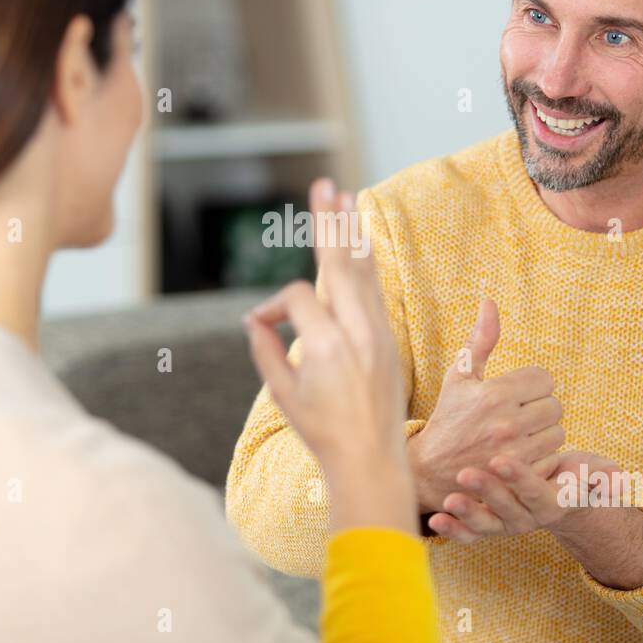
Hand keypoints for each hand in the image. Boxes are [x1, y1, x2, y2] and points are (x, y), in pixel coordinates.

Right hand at [244, 179, 413, 532]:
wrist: (370, 459)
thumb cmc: (321, 431)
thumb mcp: (283, 394)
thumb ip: (266, 351)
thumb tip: (254, 319)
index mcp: (326, 346)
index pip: (295, 299)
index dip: (271, 307)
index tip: (258, 325)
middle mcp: (357, 333)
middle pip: (340, 264)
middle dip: (329, 223)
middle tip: (324, 184)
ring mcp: (377, 334)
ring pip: (362, 272)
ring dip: (351, 234)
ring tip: (345, 198)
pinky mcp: (388, 339)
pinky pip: (375, 291)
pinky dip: (365, 264)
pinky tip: (361, 240)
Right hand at [408, 299, 564, 512]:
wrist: (430, 470)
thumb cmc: (448, 418)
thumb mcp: (459, 377)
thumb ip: (481, 340)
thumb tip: (490, 302)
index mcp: (494, 394)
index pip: (544, 378)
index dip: (532, 385)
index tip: (516, 394)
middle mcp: (507, 423)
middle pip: (555, 406)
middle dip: (539, 408)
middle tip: (519, 415)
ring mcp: (515, 453)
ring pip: (557, 433)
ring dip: (543, 433)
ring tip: (520, 435)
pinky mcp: (521, 476)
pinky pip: (553, 458)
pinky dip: (542, 457)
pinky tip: (521, 455)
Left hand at [428, 450, 626, 541]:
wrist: (558, 492)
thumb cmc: (575, 476)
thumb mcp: (594, 473)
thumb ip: (604, 475)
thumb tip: (621, 481)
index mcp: (551, 504)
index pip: (535, 492)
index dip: (519, 478)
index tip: (501, 459)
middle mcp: (527, 519)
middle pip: (506, 509)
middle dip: (486, 493)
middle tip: (465, 473)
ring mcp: (505, 524)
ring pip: (485, 524)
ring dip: (466, 514)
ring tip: (447, 500)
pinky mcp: (487, 526)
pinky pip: (469, 534)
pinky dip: (452, 529)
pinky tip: (435, 518)